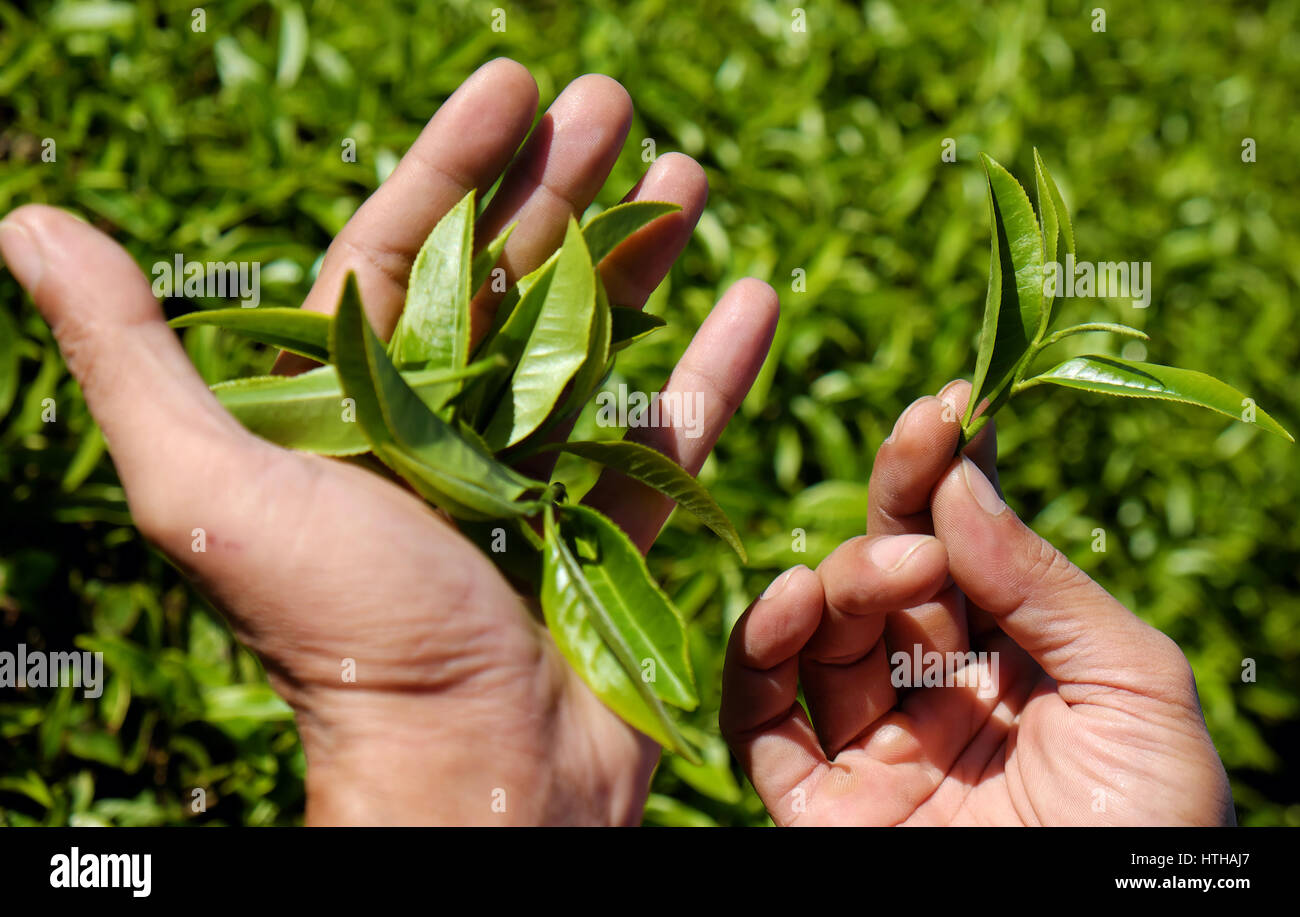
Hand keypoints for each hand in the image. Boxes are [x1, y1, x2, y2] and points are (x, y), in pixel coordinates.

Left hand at [0, 59, 777, 824]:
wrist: (472, 778)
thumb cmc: (347, 641)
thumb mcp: (216, 494)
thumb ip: (133, 361)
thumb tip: (30, 223)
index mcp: (353, 409)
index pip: (404, 250)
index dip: (458, 160)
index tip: (516, 82)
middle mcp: (441, 434)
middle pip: (510, 280)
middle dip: (562, 184)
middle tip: (614, 100)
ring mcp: (536, 479)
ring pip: (595, 341)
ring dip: (642, 256)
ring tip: (690, 175)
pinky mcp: (612, 529)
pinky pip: (671, 431)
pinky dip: (713, 367)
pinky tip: (755, 296)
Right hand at [721, 381, 1232, 824]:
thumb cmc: (1154, 836)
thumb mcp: (1137, 689)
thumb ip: (1043, 580)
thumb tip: (960, 480)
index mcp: (1024, 662)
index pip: (968, 546)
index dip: (949, 474)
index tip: (945, 407)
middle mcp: (940, 696)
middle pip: (887, 577)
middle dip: (895, 511)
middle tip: (917, 470)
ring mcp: (874, 751)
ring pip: (819, 636)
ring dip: (837, 578)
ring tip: (887, 570)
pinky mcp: (818, 808)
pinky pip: (760, 724)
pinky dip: (757, 660)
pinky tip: (789, 607)